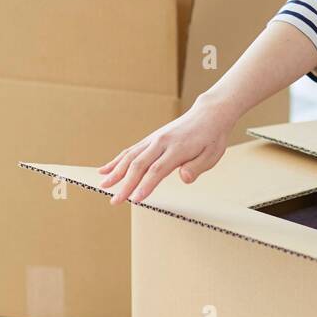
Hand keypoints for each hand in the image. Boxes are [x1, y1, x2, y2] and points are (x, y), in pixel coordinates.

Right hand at [97, 95, 237, 204]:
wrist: (208, 114)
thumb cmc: (211, 137)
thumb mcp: (212, 155)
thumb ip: (197, 167)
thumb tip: (184, 178)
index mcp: (178, 149)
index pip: (158, 170)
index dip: (145, 186)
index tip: (135, 200)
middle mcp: (162, 142)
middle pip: (139, 165)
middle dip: (125, 184)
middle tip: (115, 201)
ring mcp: (154, 139)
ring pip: (131, 156)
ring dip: (116, 172)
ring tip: (103, 186)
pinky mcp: (150, 139)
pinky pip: (131, 150)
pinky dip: (117, 160)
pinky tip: (105, 169)